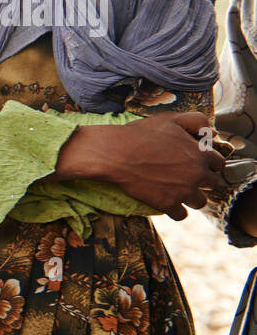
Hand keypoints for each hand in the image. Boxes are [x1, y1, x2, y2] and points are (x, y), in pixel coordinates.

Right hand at [62, 111, 223, 219]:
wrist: (115, 154)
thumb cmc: (140, 135)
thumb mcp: (170, 119)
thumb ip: (195, 121)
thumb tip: (210, 132)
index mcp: (200, 153)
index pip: (218, 164)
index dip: (208, 165)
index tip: (198, 166)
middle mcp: (197, 174)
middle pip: (212, 184)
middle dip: (202, 182)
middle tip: (187, 179)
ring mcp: (183, 190)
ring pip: (200, 202)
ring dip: (191, 198)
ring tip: (179, 193)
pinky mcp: (168, 204)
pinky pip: (181, 215)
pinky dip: (176, 211)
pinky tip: (168, 204)